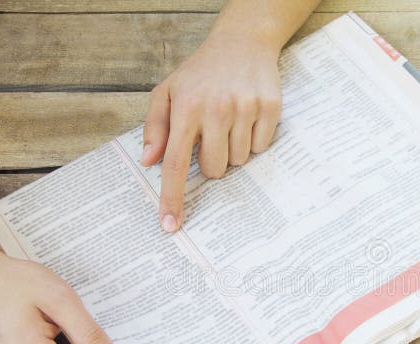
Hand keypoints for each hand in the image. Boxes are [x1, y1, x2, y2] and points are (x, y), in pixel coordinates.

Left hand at [140, 33, 282, 231]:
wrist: (242, 41)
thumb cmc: (201, 72)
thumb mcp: (167, 91)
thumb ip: (155, 128)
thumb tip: (150, 162)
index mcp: (186, 108)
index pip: (175, 164)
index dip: (172, 198)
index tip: (170, 226)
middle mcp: (216, 109)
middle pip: (214, 170)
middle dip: (211, 161)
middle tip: (211, 135)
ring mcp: (245, 109)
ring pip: (239, 161)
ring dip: (233, 149)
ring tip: (230, 120)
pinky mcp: (269, 109)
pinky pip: (261, 148)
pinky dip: (254, 139)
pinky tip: (247, 116)